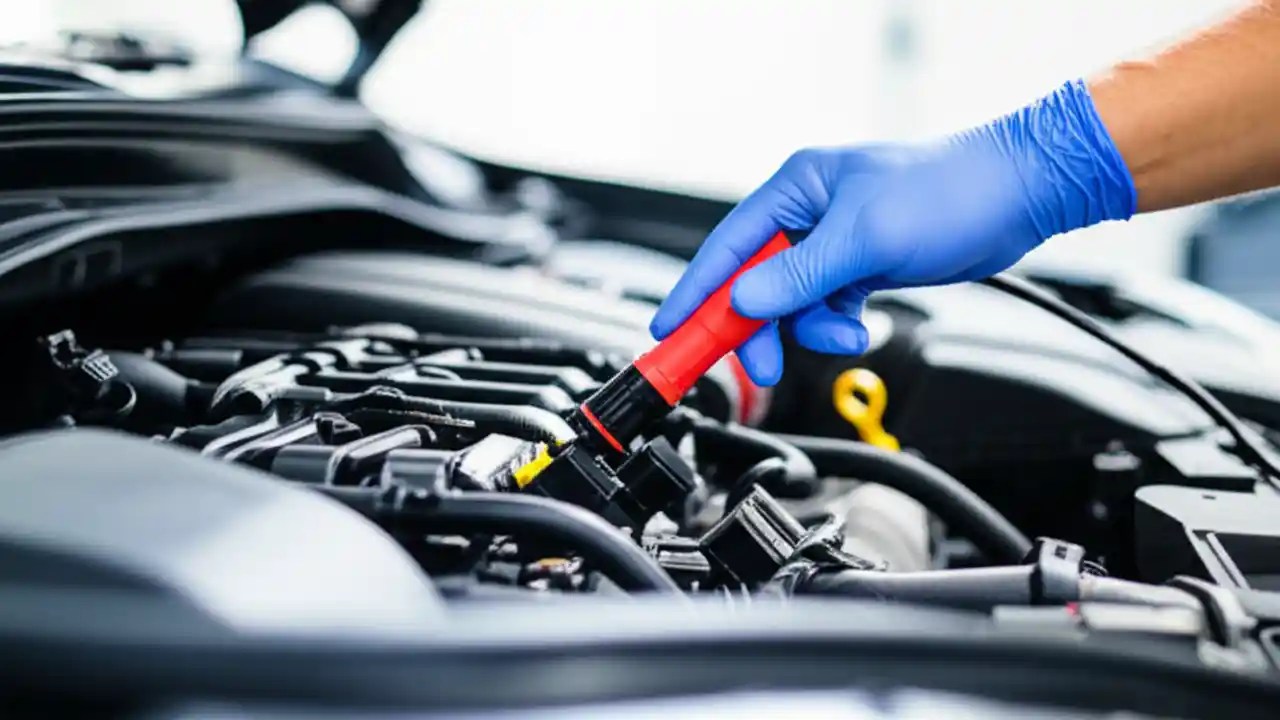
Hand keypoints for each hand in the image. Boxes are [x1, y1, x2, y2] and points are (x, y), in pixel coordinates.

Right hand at [650, 79, 1135, 385]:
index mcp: (796, 189)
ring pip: (791, 304)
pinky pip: (823, 309)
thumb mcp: (865, 238)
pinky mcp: (857, 267)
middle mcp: (807, 215)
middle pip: (755, 283)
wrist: (1016, 197)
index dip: (696, 291)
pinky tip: (859, 323)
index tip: (669, 329)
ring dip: (809, 328)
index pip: (728, 247)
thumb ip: (798, 274)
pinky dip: (835, 325)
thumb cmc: (948, 193)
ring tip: (843, 331)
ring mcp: (832, 244)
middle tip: (761, 363)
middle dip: (758, 326)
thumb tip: (744, 302)